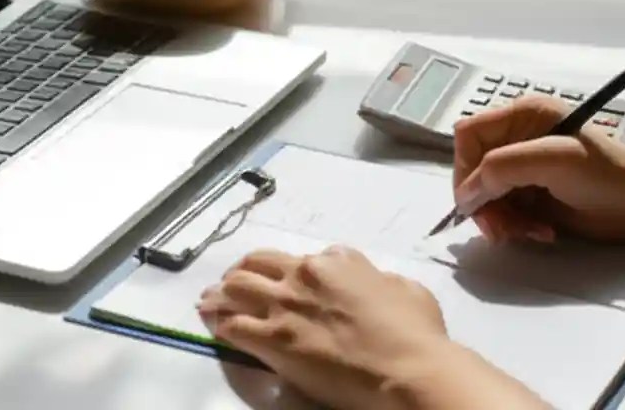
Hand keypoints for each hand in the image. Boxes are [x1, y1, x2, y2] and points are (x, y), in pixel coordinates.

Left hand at [197, 246, 453, 408]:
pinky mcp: (272, 341)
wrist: (405, 368)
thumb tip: (369, 281)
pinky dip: (219, 323)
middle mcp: (304, 275)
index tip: (292, 278)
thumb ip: (376, 278)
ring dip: (222, 292)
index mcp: (337, 261)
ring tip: (210, 298)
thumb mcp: (404, 288)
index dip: (296, 269)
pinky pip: (232, 326)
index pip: (305, 256)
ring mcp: (284, 307)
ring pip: (237, 288)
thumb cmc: (414, 332)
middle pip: (258, 263)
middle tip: (233, 281)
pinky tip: (212, 325)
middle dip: (243, 270)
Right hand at [453, 94, 624, 243]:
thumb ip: (502, 168)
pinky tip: (541, 232)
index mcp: (522, 115)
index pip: (469, 136)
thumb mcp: (552, 160)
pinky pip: (505, 212)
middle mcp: (519, 138)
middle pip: (473, 170)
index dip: (464, 168)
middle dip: (484, 203)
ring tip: (528, 232)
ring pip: (486, 197)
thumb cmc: (606, 173)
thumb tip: (465, 195)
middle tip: (500, 230)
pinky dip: (516, 226)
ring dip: (502, 220)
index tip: (474, 201)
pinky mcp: (533, 196)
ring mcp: (525, 169)